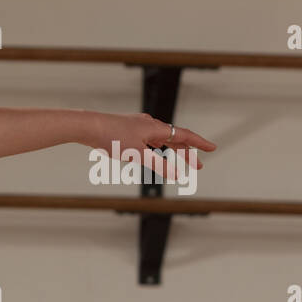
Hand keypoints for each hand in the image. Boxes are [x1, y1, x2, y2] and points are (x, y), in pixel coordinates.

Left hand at [79, 111, 216, 175]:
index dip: (199, 143)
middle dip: (187, 153)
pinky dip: (155, 148)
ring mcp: (138, 127)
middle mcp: (149, 125)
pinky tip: (154, 151)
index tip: (212, 148)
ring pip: (160, 140)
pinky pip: (147, 140)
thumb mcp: (138, 155)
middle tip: (198, 166)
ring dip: (172, 151)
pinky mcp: (126, 130)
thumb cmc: (112, 138)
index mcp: (156, 128)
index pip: (184, 135)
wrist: (88, 127)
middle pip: (174, 139)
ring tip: (181, 160)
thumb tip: (178, 176)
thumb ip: (159, 165)